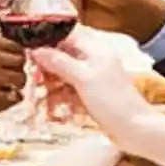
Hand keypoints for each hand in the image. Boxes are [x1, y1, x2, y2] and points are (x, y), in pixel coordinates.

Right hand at [29, 32, 153, 146]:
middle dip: (46, 65)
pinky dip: (60, 97)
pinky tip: (51, 106)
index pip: (67, 35)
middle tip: (32, 77)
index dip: (47, 40)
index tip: (28, 49)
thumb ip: (59, 62)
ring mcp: (93, 79)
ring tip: (38, 94)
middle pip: (63, 56)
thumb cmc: (112, 101)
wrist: (135, 130)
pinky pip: (70, 91)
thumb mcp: (83, 78)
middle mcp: (93, 61)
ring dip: (51, 84)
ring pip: (64, 75)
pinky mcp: (91, 96)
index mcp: (95, 50)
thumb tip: (36, 49)